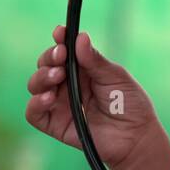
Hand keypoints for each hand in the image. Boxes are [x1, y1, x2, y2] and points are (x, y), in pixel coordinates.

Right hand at [25, 26, 160, 169]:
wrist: (135, 137)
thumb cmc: (129, 104)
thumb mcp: (115, 77)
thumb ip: (95, 61)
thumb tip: (80, 37)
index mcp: (82, 69)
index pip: (63, 51)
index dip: (59, 40)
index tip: (60, 33)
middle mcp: (67, 84)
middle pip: (45, 65)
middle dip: (49, 57)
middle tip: (61, 57)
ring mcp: (59, 104)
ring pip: (35, 85)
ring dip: (41, 77)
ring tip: (57, 76)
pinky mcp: (54, 124)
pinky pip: (34, 113)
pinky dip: (36, 103)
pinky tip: (48, 98)